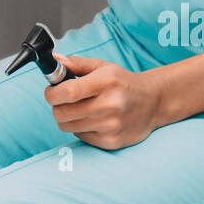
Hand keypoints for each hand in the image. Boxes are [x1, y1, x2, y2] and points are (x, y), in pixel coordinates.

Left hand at [44, 53, 162, 150]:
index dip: (52, 93)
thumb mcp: (102, 66)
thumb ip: (77, 63)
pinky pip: (80, 136)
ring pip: (68, 126)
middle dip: (56, 106)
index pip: (67, 92)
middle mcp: (109, 105)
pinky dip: (80, 128)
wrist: (153, 102)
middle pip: (62, 113)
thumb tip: (55, 61)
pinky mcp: (111, 141)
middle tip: (63, 100)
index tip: (51, 91)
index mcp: (105, 82)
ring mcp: (111, 126)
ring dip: (67, 118)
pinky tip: (93, 119)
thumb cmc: (123, 82)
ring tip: (79, 109)